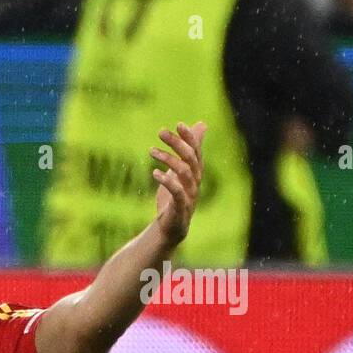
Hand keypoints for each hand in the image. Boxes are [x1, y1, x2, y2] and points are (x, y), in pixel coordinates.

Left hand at [150, 121, 205, 247]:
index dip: (189, 137)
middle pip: (191, 158)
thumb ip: (189, 150)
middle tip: (160, 132)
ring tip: (151, 150)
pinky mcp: (181, 207)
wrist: (170, 228)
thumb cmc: (175, 197)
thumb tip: (202, 124)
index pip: (196, 150)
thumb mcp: (180, 170)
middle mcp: (196, 181)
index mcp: (196, 172)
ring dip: (168, 159)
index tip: (178, 124)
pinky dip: (167, 181)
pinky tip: (154, 173)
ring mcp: (190, 194)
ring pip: (184, 172)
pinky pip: (177, 192)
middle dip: (177, 143)